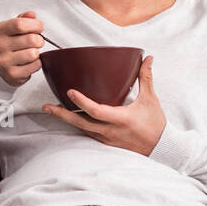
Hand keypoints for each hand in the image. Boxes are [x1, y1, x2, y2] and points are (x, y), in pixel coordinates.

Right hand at [0, 10, 44, 86]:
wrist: (0, 66)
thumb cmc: (12, 44)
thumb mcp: (14, 28)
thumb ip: (24, 19)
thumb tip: (31, 15)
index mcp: (1, 30)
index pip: (20, 24)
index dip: (35, 25)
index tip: (39, 28)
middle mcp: (0, 45)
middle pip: (31, 39)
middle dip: (39, 40)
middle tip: (37, 42)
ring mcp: (5, 61)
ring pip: (33, 54)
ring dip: (37, 53)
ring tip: (32, 52)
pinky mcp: (12, 74)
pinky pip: (35, 66)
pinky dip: (37, 63)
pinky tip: (30, 62)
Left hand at [42, 55, 166, 155]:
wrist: (160, 147)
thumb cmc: (155, 124)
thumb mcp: (151, 100)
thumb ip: (146, 78)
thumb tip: (147, 58)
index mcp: (121, 119)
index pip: (97, 111)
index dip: (82, 102)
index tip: (69, 92)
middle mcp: (111, 130)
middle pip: (81, 123)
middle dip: (62, 115)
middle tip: (46, 107)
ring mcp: (107, 138)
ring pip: (82, 129)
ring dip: (66, 119)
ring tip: (51, 110)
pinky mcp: (106, 142)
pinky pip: (87, 133)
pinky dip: (77, 124)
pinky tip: (68, 117)